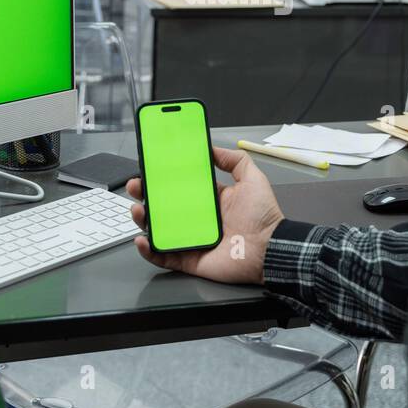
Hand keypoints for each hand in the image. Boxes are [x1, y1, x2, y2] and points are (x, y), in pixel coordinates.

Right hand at [127, 146, 283, 283]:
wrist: (270, 249)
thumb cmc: (264, 217)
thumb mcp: (252, 178)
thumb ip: (235, 160)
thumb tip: (213, 148)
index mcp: (210, 201)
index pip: (180, 187)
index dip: (164, 179)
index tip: (150, 168)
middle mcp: (198, 219)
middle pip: (164, 207)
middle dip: (146, 196)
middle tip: (137, 186)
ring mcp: (192, 240)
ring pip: (159, 229)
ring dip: (143, 219)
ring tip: (137, 209)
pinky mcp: (190, 259)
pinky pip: (163, 256)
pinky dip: (149, 250)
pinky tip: (142, 239)